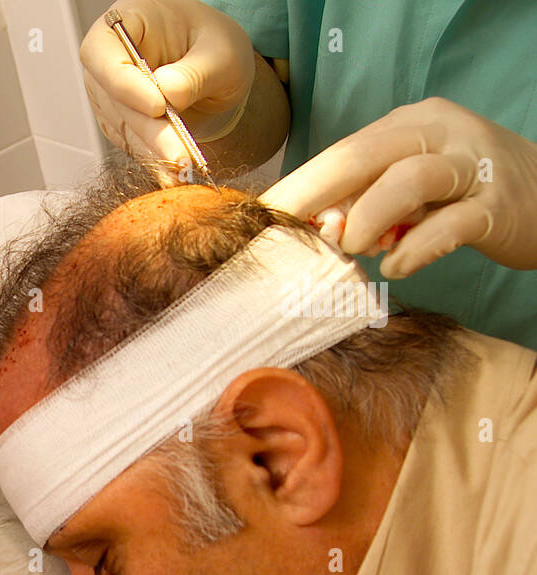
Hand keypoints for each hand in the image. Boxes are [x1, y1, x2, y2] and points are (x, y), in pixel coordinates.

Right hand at [80, 0, 254, 166]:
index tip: (158, 106)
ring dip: (154, 152)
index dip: (125, 84)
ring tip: (184, 170)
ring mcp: (109, 94)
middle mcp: (107, 59)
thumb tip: (167, 93)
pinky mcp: (119, 123)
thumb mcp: (221, 50)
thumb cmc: (213, 44)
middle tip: (179, 155)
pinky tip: (174, 172)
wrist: (215, 66)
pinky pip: (132, 145)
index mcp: (126, 21)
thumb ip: (196, 71)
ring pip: (124, 129)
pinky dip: (154, 159)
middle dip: (150, 131)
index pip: (103, 54)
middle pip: (115, 100)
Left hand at [261, 98, 536, 278]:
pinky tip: (397, 265)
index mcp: (411, 124)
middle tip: (284, 230)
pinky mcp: (498, 208)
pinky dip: (416, 248)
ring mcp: (474, 168)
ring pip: (410, 179)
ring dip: (367, 217)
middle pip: (364, 155)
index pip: (344, 150)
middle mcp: (441, 134)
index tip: (262, 215)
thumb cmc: (462, 196)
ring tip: (352, 247)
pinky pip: (451, 224)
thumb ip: (364, 200)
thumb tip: (311, 227)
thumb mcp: (408, 190)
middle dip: (314, 194)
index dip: (300, 184)